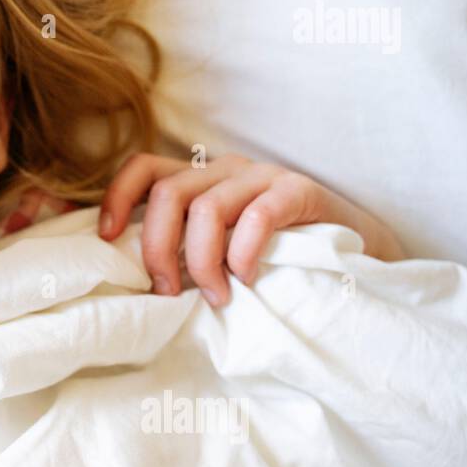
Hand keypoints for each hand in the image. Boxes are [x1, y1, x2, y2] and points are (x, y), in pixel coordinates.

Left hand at [97, 152, 405, 305]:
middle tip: (167, 291)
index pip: (144, 167)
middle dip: (156, 247)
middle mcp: (227, 170)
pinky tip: (247, 278)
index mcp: (200, 180)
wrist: (359, 254)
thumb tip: (132, 281)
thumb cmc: (277, 259)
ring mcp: (264, 177)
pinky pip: (259, 214)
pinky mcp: (301, 191)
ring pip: (207, 208)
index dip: (117, 197)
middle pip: (168, 194)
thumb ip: (181, 252)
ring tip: (216, 298)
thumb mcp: (220, 250)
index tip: (106, 238)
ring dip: (201, 261)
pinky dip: (244, 251)